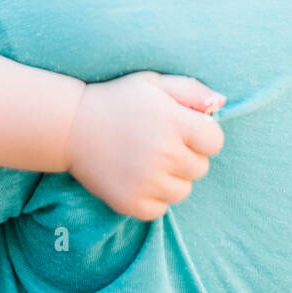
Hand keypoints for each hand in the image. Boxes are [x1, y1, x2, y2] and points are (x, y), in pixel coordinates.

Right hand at [65, 71, 225, 220]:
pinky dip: (153, 196)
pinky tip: (136, 176)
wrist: (70, 126)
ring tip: (147, 159)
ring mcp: (147, 182)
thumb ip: (192, 90)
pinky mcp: (132, 203)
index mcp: (173, 121)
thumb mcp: (154, 83)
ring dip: (172, 177)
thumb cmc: (118, 100)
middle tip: (160, 142)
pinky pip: (162, 209)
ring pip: (183, 191)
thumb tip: (221, 103)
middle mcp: (164, 153)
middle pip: (200, 168)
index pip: (215, 142)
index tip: (184, 130)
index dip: (202, 136)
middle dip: (186, 156)